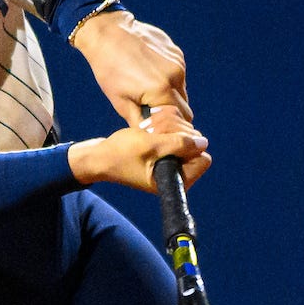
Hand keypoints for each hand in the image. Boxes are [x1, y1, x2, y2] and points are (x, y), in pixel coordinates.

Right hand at [68, 106, 209, 193]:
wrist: (99, 156)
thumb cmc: (121, 154)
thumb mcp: (150, 146)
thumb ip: (178, 144)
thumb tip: (203, 143)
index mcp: (176, 180)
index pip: (203, 159)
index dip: (189, 144)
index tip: (168, 140)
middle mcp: (177, 173)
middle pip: (196, 143)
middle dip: (176, 131)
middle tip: (152, 133)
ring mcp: (171, 161)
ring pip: (187, 133)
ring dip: (168, 126)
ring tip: (147, 131)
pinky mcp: (165, 151)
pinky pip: (175, 131)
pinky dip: (164, 125)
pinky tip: (148, 128)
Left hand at [72, 9, 190, 124]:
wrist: (107, 33)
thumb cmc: (109, 69)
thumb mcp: (120, 102)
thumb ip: (140, 123)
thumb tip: (151, 138)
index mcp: (162, 91)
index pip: (180, 121)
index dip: (171, 129)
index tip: (161, 131)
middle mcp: (175, 76)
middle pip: (185, 108)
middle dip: (173, 115)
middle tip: (155, 115)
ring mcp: (178, 62)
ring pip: (183, 91)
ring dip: (171, 96)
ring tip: (149, 92)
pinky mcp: (176, 52)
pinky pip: (179, 74)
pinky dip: (169, 79)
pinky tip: (150, 74)